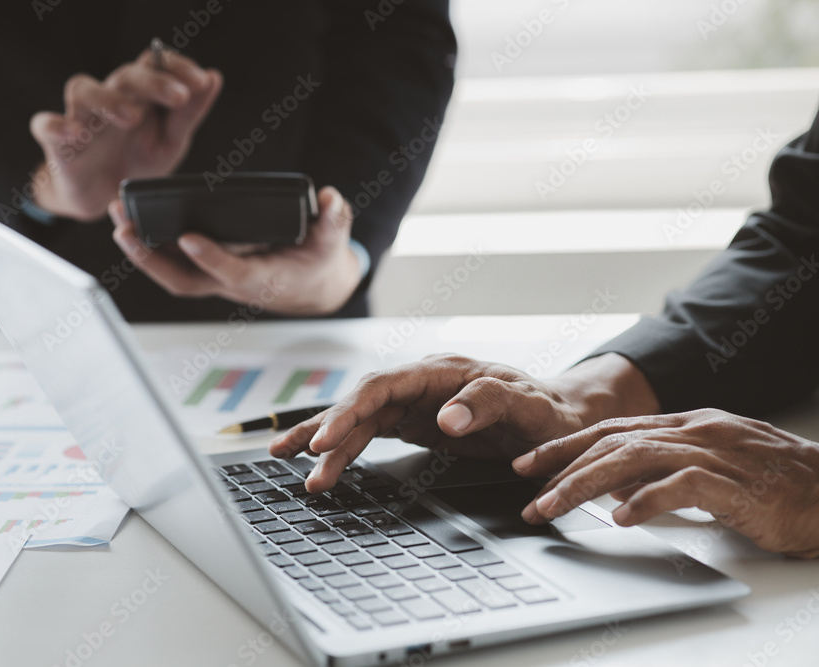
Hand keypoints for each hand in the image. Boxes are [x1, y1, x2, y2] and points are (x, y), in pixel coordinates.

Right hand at [29, 47, 222, 219]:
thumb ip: (189, 114)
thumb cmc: (135, 160)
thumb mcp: (170, 142)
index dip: (177, 67)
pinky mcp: (57, 142)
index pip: (155, 64)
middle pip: (126, 75)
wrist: (102, 198)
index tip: (200, 81)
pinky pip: (46, 125)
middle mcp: (110, 99)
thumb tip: (214, 78)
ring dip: (108, 99)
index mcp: (140, 96)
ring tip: (132, 116)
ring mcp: (81, 118)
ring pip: (84, 89)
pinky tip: (75, 132)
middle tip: (179, 96)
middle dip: (154, 82)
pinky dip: (57, 125)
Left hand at [109, 186, 361, 315]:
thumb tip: (331, 199)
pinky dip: (147, 246)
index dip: (211, 259)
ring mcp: (214, 279)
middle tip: (126, 228)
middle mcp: (232, 284)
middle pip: (184, 281)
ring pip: (170, 274)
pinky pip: (170, 263)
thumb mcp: (332, 242)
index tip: (189, 238)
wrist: (311, 287)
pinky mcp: (204, 270)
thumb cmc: (318, 262)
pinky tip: (129, 221)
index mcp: (264, 280)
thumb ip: (334, 221)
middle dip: (151, 259)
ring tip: (118, 219)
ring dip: (140, 251)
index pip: (234, 273)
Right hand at [268, 354, 623, 493]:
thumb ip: (488, 403)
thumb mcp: (527, 406)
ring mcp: (414, 402)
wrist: (562, 417)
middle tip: (300, 459)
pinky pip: (370, 433)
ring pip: (359, 420)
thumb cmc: (547, 410)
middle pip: (360, 403)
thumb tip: (446, 418)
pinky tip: (320, 459)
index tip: (327, 439)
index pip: (381, 387)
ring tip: (287, 461)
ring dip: (326, 442)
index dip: (349, 411)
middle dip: (327, 430)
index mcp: (441, 372)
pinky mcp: (414, 422)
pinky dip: (343, 447)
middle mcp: (421, 384)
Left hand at [515, 409, 818, 557]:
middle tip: (529, 495)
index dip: (565, 445)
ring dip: (587, 485)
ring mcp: (715, 452)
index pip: (610, 429)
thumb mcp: (707, 469)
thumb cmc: (773, 483)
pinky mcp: (737, 482)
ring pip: (634, 459)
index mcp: (685, 424)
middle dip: (562, 468)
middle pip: (612, 443)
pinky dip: (648, 501)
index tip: (527, 463)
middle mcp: (694, 430)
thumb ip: (660, 471)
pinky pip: (683, 487)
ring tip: (555, 507)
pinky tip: (623, 518)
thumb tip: (613, 486)